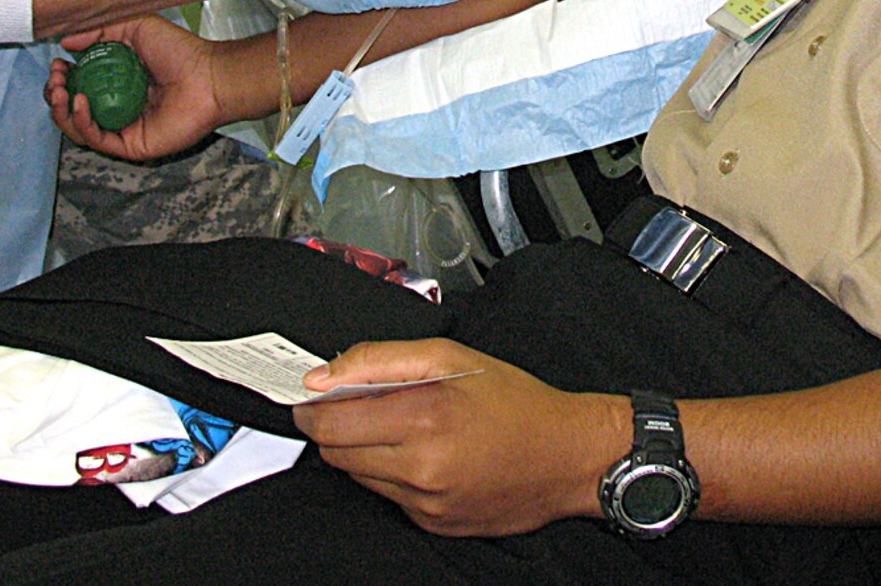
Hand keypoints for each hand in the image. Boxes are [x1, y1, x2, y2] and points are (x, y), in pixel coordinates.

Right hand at [45, 15, 221, 161]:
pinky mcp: (132, 145)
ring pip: (80, 129)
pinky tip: (80, 102)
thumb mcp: (135, 28)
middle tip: (54, 80)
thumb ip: (100, 32)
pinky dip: (82, 123)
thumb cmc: (180, 51)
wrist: (208, 75)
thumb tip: (66, 42)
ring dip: (62, 111)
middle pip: (74, 109)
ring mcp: (124, 127)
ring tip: (59, 92)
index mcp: (118, 82)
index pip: (80, 85)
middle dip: (55, 95)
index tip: (57, 63)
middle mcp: (119, 106)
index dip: (63, 77)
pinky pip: (98, 140)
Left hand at [292, 340, 622, 536]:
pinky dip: (393, 473)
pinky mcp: (433, 524)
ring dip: (364, 449)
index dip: (312, 406)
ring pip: (358, 476)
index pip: (330, 422)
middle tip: (361, 403)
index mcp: (424, 418)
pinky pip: (388, 497)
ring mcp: (426, 502)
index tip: (314, 394)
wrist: (568, 457)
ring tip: (403, 425)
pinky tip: (424, 453)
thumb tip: (323, 375)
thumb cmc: (516, 402)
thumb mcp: (452, 356)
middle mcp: (421, 467)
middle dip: (337, 426)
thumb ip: (379, 359)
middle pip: (336, 452)